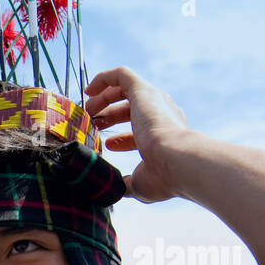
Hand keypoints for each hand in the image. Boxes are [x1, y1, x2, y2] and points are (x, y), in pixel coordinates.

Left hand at [84, 66, 191, 203]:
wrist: (177, 161)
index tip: (106, 145)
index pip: (141, 131)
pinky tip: (89, 89)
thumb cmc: (162, 176)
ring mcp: (154, 101)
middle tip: (91, 124)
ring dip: (103, 98)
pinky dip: (104, 78)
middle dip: (109, 115)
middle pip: (131, 109)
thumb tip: (115, 189)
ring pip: (126, 90)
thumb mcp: (140, 183)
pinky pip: (121, 75)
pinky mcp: (143, 91)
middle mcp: (162, 114)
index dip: (121, 139)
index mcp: (165, 135)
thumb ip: (127, 183)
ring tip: (87, 110)